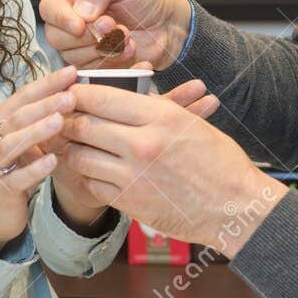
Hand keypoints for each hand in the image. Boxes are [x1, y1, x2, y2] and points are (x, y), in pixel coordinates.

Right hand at [0, 65, 78, 251]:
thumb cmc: (16, 167)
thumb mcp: (27, 140)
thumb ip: (43, 119)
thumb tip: (76, 93)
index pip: (23, 96)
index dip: (47, 83)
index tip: (72, 72)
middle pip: (17, 116)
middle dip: (44, 104)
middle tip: (71, 96)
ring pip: (12, 143)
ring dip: (36, 131)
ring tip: (60, 122)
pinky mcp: (1, 188)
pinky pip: (17, 177)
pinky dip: (34, 168)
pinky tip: (52, 161)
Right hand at [38, 0, 190, 70]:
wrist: (168, 25)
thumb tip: (81, 11)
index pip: (49, 7)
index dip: (61, 19)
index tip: (80, 25)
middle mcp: (71, 18)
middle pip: (56, 36)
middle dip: (88, 36)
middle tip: (113, 26)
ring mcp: (80, 43)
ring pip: (72, 56)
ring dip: (103, 48)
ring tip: (126, 35)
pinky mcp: (93, 63)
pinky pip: (90, 71)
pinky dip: (111, 62)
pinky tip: (128, 49)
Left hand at [59, 82, 284, 251]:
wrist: (236, 206)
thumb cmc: (220, 161)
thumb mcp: (189, 122)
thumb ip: (153, 109)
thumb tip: (119, 98)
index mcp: (160, 116)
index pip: (101, 98)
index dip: (77, 93)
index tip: (69, 91)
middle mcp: (142, 144)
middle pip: (83, 125)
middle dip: (67, 120)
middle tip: (61, 118)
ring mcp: (133, 176)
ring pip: (81, 156)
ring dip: (74, 149)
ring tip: (76, 144)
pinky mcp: (129, 202)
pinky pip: (93, 184)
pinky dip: (89, 175)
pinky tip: (95, 169)